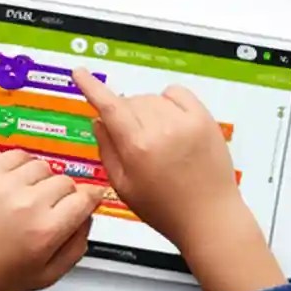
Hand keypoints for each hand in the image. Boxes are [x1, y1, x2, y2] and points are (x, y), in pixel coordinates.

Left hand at [0, 150, 105, 290]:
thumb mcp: (46, 276)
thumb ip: (75, 247)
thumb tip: (87, 219)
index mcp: (45, 231)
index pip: (85, 198)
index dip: (90, 198)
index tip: (90, 198)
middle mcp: (28, 204)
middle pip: (66, 181)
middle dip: (65, 195)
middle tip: (52, 210)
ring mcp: (6, 185)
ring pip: (44, 166)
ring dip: (44, 179)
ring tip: (33, 196)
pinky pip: (19, 154)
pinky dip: (24, 164)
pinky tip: (19, 181)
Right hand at [72, 69, 286, 290]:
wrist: (210, 217)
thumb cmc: (167, 209)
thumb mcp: (124, 186)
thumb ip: (107, 150)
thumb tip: (99, 122)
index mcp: (137, 147)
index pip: (108, 106)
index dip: (91, 86)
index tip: (81, 73)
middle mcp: (161, 130)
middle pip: (129, 102)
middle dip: (124, 115)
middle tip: (134, 141)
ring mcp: (185, 122)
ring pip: (151, 98)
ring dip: (146, 110)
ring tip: (156, 139)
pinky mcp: (204, 120)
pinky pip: (177, 93)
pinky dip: (169, 101)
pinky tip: (171, 122)